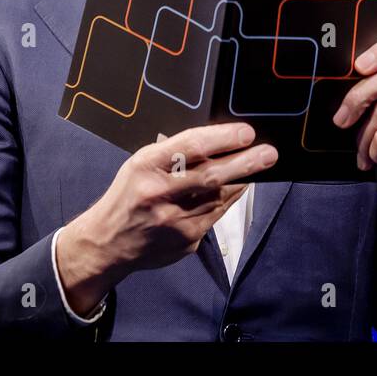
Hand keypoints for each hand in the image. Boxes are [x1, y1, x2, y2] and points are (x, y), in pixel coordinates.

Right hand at [56, 122, 276, 315]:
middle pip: (211, 175)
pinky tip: (238, 187)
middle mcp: (160, 193)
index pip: (190, 147)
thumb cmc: (130, 194)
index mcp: (146, 166)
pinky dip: (230, 198)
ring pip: (219, 196)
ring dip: (242, 179)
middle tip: (269, 154)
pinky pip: (217, 214)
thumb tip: (221, 141)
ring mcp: (174, 220)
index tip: (247, 133)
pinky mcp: (187, 240)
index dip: (223, 138)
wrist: (107, 243)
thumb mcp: (142, 163)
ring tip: (260, 165)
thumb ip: (176, 153)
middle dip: (245, 162)